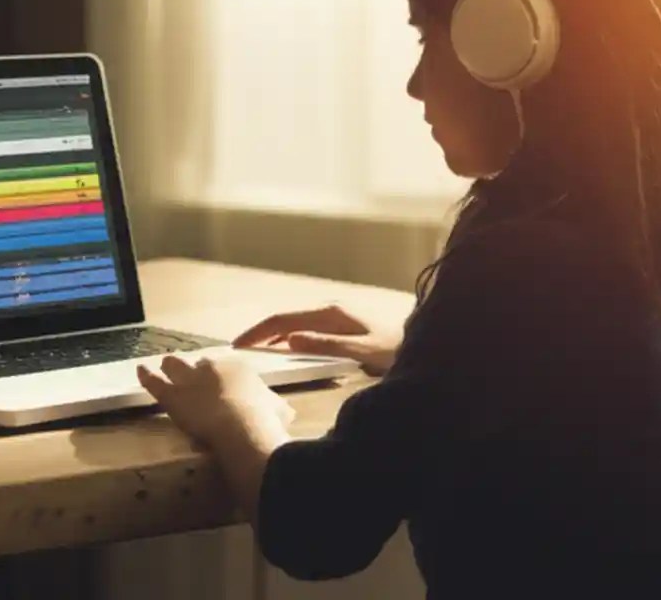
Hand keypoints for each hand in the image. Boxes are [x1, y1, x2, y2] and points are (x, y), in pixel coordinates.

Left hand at [137, 355, 294, 448]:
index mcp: (240, 368)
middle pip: (200, 362)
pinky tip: (141, 371)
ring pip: (174, 364)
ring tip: (164, 366)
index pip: (227, 366)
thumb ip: (275, 408)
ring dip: (170, 366)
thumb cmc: (265, 420)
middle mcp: (213, 367)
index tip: (222, 385)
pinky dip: (146, 375)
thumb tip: (282, 412)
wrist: (243, 427)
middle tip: (194, 377)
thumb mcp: (279, 411)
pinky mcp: (171, 395)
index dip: (222, 376)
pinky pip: (153, 380)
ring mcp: (190, 379)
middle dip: (196, 369)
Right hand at [233, 304, 402, 375]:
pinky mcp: (340, 323)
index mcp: (331, 313)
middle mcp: (330, 309)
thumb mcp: (362, 350)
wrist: (423, 341)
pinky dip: (288, 336)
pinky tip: (284, 346)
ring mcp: (335, 315)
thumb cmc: (396, 347)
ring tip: (254, 348)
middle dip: (260, 331)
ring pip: (294, 322)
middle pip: (285, 319)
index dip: (258, 332)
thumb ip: (327, 345)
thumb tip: (290, 339)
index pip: (283, 321)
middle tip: (238, 348)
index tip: (238, 345)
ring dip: (272, 334)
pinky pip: (305, 327)